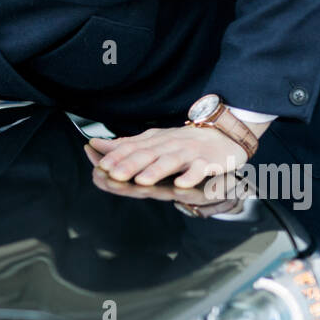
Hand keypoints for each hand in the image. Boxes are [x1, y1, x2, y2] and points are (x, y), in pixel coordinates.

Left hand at [86, 124, 252, 187]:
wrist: (224, 134)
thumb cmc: (183, 142)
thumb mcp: (152, 142)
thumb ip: (125, 146)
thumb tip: (94, 144)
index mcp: (155, 141)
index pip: (133, 147)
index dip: (117, 156)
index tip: (100, 165)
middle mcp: (170, 145)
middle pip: (148, 154)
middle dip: (130, 164)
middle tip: (113, 174)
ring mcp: (190, 153)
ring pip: (171, 161)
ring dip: (156, 170)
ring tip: (142, 180)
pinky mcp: (209, 162)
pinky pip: (200, 170)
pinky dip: (191, 176)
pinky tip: (180, 185)